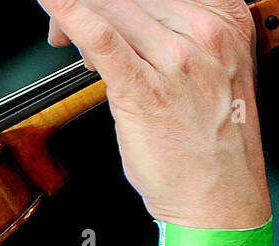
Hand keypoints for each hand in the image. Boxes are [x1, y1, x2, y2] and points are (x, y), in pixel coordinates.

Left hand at [39, 0, 271, 227]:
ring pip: (112, 11)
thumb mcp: (207, 70)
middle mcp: (203, 31)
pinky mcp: (144, 91)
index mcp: (225, 18)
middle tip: (64, 29)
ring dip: (77, 21)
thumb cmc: (209, 141)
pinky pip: (103, 40)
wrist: (217, 193)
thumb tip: (122, 25)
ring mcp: (175, 59)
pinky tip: (54, 5)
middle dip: (89, 5)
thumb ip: (173, 39)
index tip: (96, 7)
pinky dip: (72, 16)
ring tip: (62, 40)